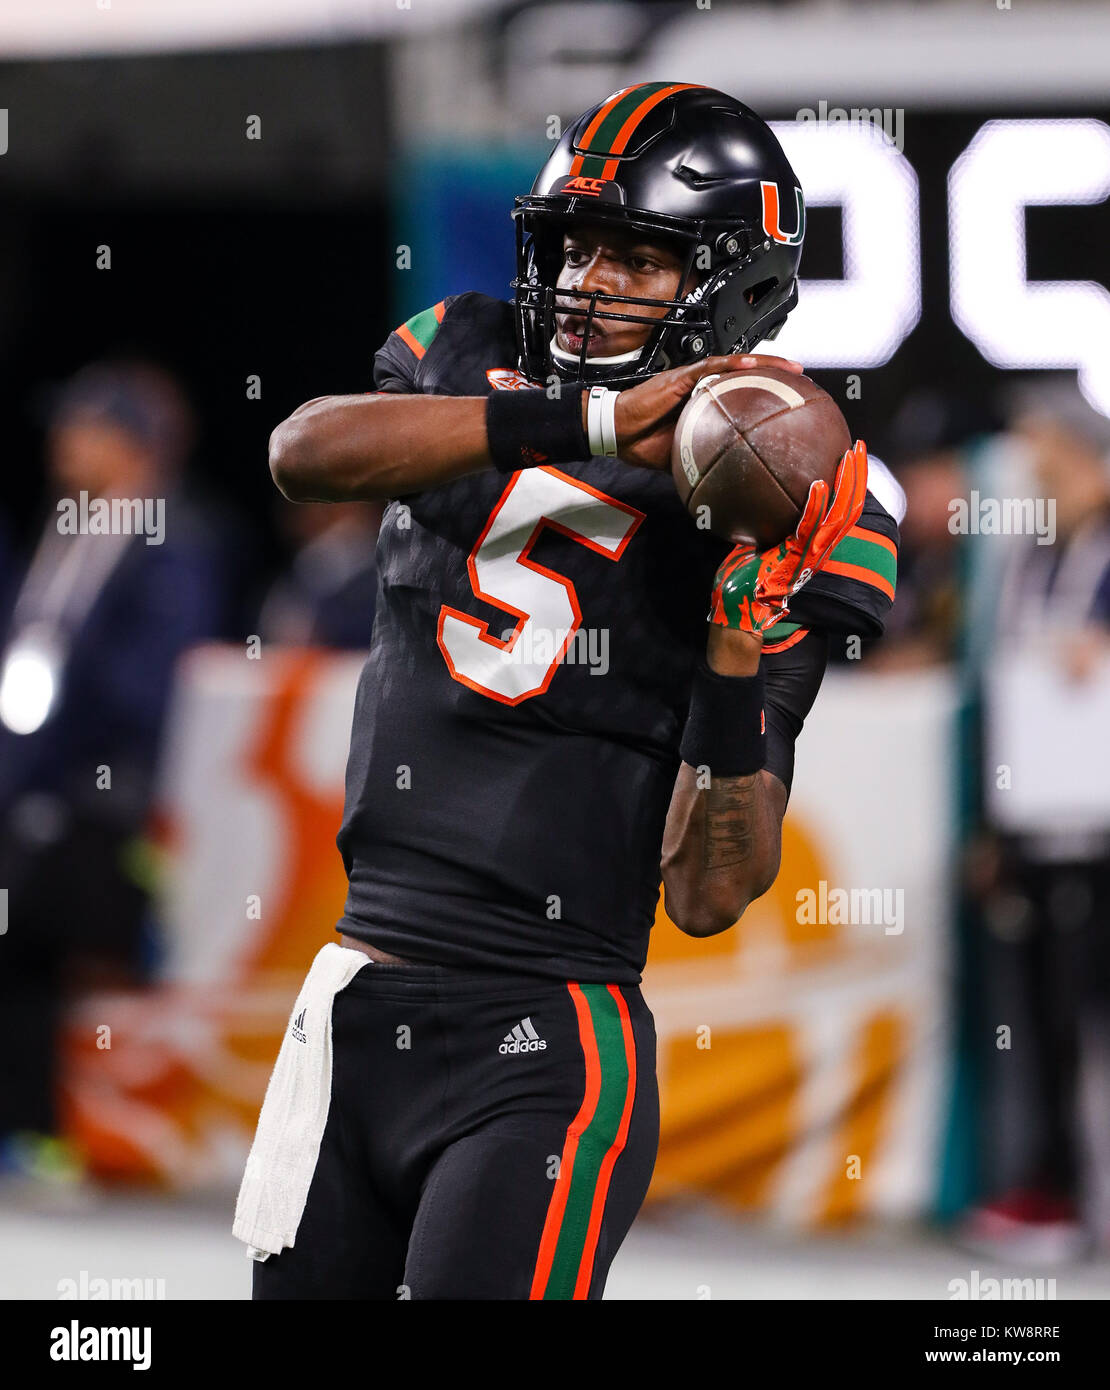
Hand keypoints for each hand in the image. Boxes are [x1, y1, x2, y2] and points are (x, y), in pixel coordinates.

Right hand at [601, 353, 803, 469]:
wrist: (616, 431)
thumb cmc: (643, 442)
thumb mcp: (683, 453)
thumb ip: (704, 454)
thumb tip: (728, 475)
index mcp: (702, 400)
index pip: (738, 390)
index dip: (764, 390)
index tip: (788, 396)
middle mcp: (701, 385)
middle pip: (743, 372)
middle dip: (774, 372)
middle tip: (800, 376)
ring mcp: (691, 379)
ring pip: (734, 364)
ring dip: (762, 362)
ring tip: (789, 366)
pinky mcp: (680, 377)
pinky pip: (710, 367)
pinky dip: (731, 364)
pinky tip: (750, 363)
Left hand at [709, 440, 868, 633]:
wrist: (738, 612)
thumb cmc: (741, 583)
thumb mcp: (756, 546)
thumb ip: (762, 524)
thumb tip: (749, 494)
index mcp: (813, 545)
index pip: (840, 511)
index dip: (848, 485)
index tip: (848, 457)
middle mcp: (818, 549)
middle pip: (849, 508)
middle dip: (856, 476)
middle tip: (857, 447)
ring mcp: (809, 554)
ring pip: (839, 516)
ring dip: (847, 484)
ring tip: (850, 456)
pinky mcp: (795, 558)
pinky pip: (809, 527)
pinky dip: (815, 506)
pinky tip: (819, 483)